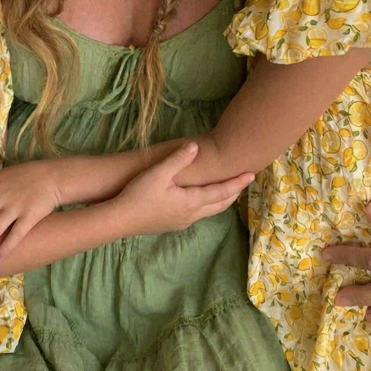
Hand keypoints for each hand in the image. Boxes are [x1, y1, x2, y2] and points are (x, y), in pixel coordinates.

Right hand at [116, 142, 253, 236]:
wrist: (119, 220)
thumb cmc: (139, 195)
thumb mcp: (158, 173)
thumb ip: (178, 159)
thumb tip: (197, 146)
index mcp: (191, 202)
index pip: (221, 192)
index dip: (237, 183)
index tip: (251, 175)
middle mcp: (191, 215)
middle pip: (219, 204)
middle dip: (233, 193)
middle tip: (245, 181)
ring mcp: (181, 222)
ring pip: (209, 211)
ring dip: (221, 200)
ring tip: (228, 191)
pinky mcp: (172, 224)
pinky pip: (198, 214)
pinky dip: (208, 205)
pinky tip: (201, 200)